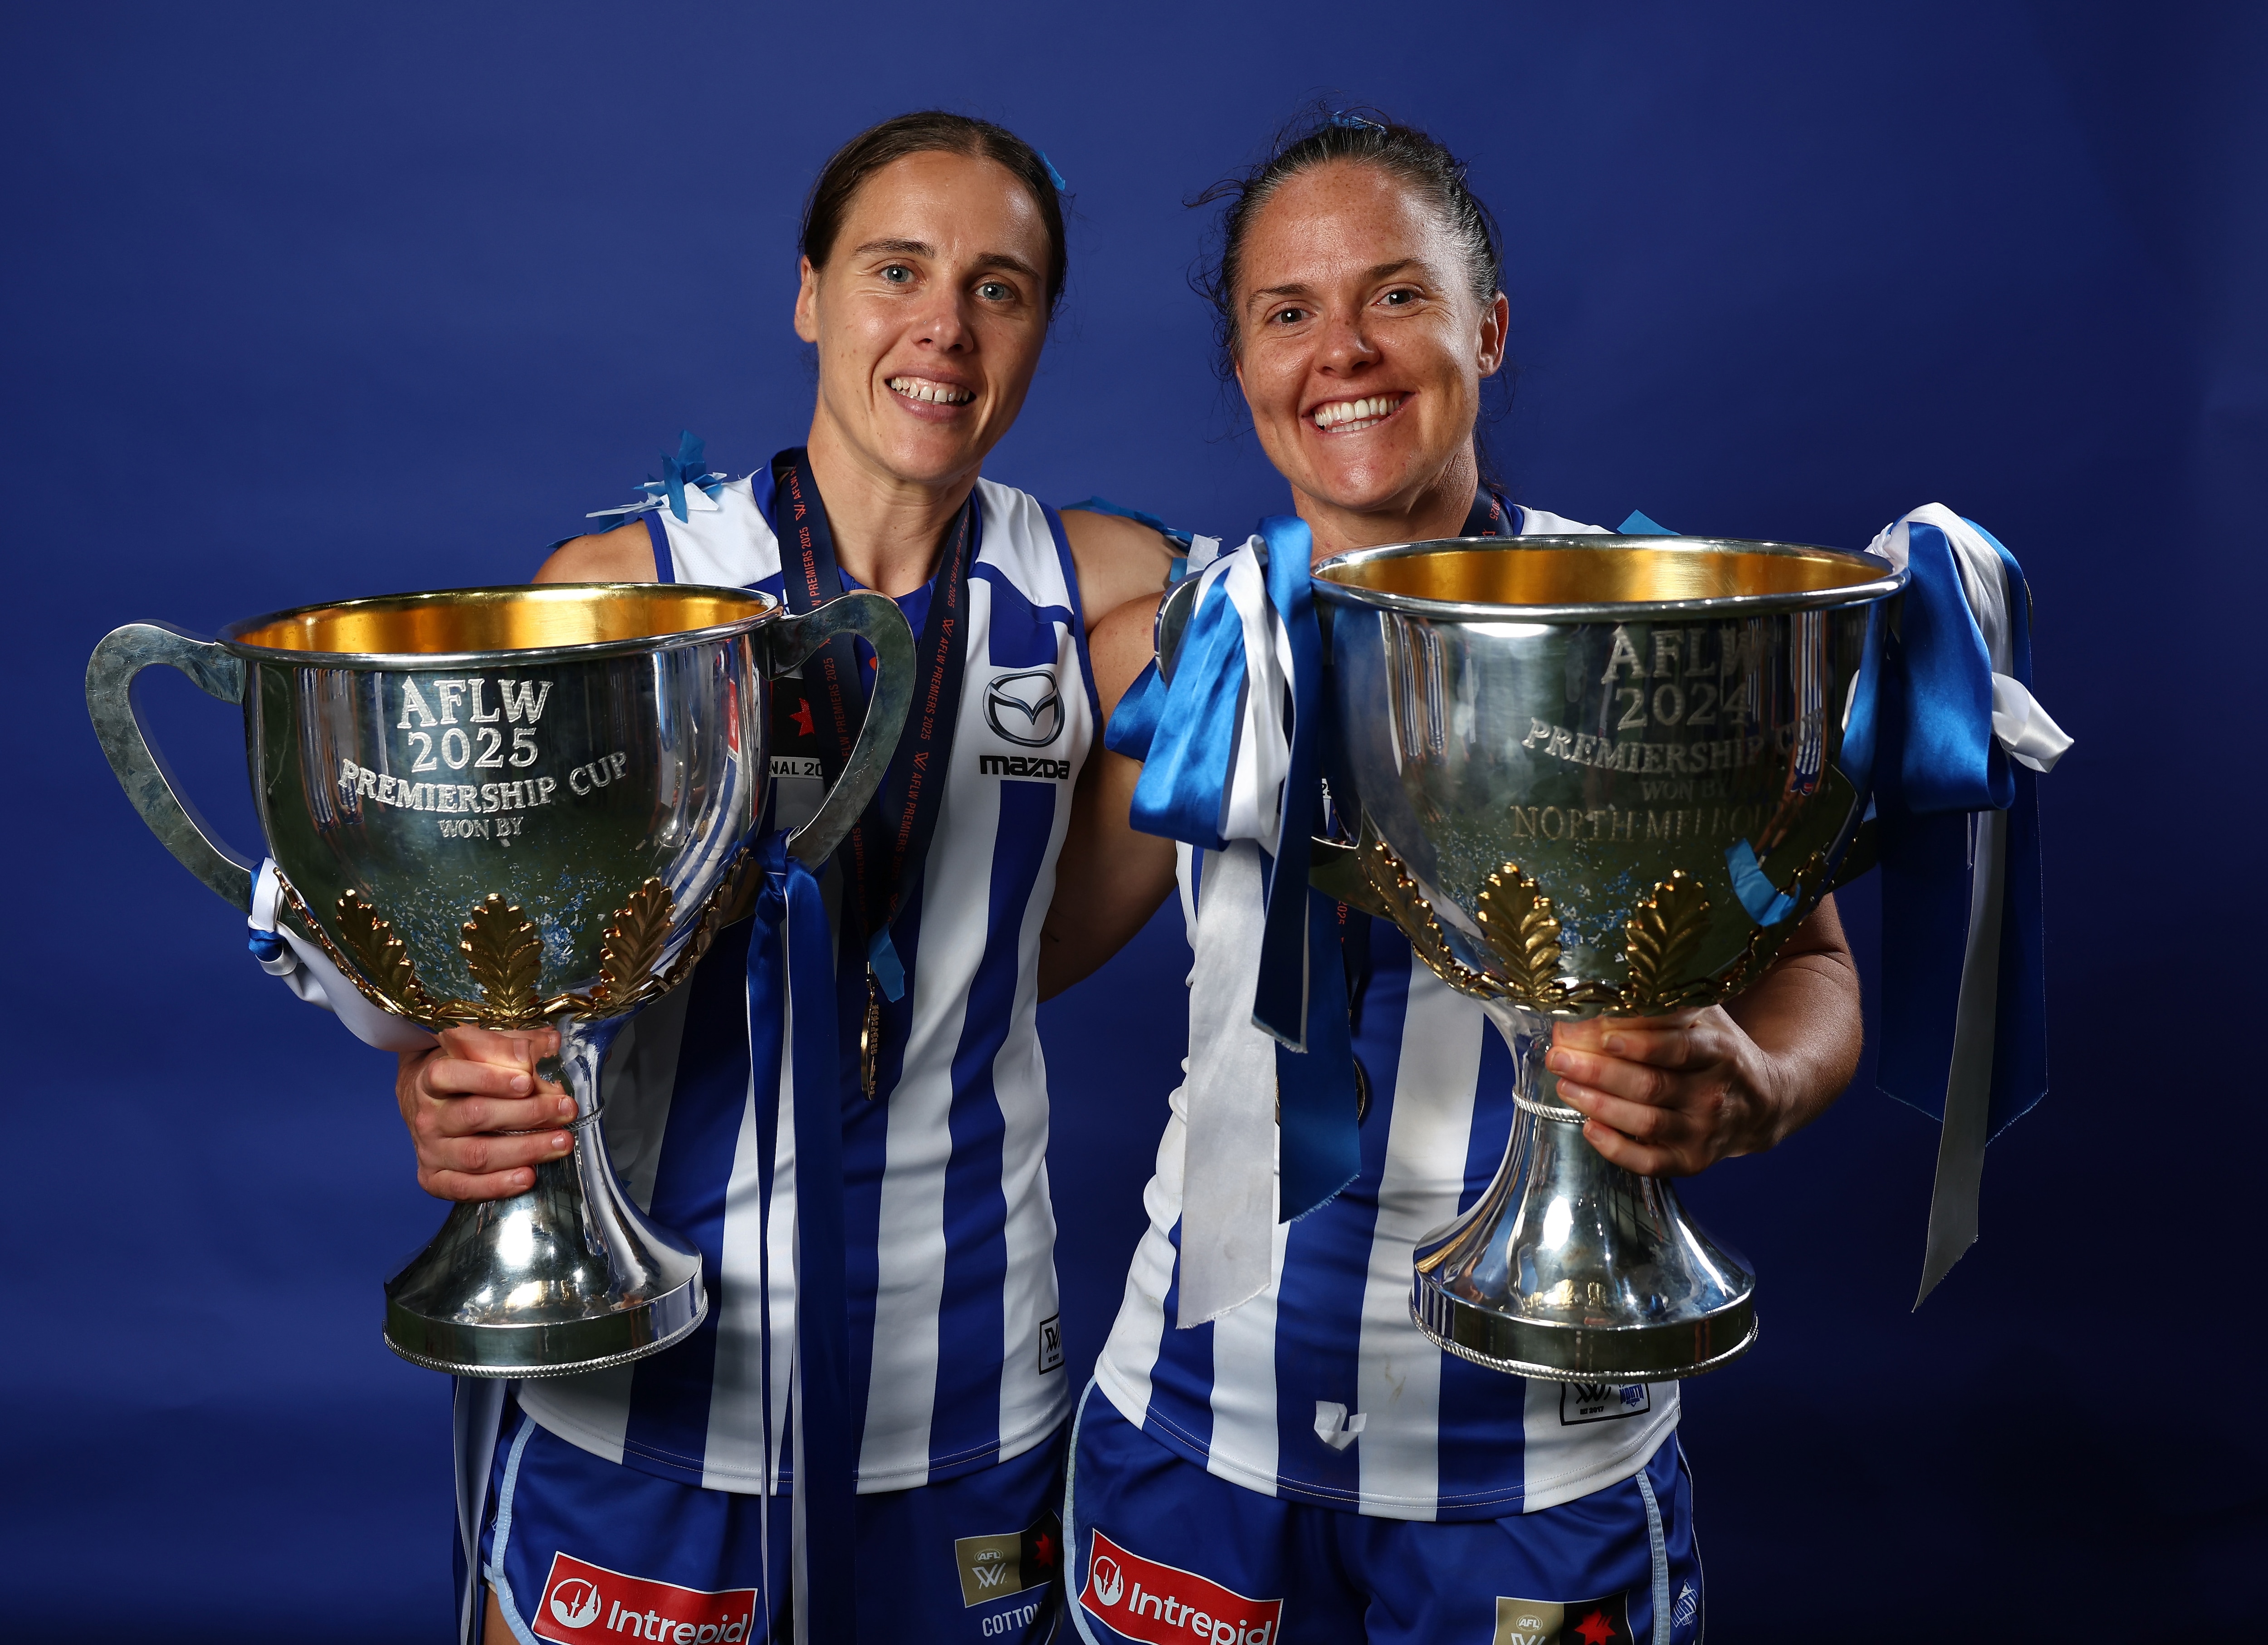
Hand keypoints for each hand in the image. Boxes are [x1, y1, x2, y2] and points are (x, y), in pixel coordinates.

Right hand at [394, 1025, 575, 1200]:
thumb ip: (512, 1044)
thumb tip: (550, 1043)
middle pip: (475, 1114)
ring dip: (524, 1149)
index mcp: (432, 1077)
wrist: (424, 1100)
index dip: (490, 1079)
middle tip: (565, 1109)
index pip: (452, 1075)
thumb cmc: (461, 1071)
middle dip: (527, 1113)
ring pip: (476, 1154)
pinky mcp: (433, 1178)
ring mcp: (430, 1149)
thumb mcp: (479, 1049)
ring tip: (561, 1141)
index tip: (527, 1081)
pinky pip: (463, 1188)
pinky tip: (528, 1177)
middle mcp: (427, 1115)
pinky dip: (497, 1185)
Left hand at [1543, 1008, 1785, 1177]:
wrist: (1763, 1101)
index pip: (1679, 1049)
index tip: (1606, 1037)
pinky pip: (1649, 1162)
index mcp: (1719, 1052)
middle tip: (1559, 1057)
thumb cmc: (1718, 1051)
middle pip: (1651, 1086)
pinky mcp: (1692, 1161)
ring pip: (1645, 1123)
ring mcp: (1703, 1132)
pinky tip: (1588, 1127)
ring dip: (1598, 1105)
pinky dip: (1615, 1148)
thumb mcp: (1700, 1020)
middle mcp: (1713, 1095)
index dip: (1641, 1044)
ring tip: (1564, 1085)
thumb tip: (1586, 1015)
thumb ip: (1653, 1013)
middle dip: (1598, 1072)